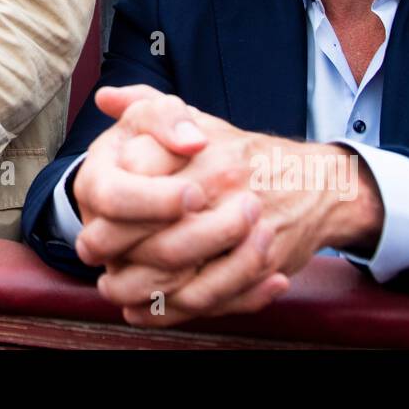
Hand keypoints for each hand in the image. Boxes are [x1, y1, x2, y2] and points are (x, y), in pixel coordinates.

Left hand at [76, 86, 383, 326]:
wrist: (317, 182)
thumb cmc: (242, 153)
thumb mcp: (197, 118)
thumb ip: (147, 106)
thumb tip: (105, 97)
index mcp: (205, 156)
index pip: (141, 186)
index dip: (109, 212)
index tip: (91, 221)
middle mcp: (227, 191)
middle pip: (160, 241)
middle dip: (119, 257)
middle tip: (95, 259)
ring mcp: (247, 232)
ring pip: (183, 276)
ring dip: (142, 291)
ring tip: (115, 288)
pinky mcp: (261, 266)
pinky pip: (212, 297)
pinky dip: (174, 311)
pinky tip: (147, 308)